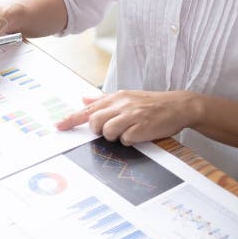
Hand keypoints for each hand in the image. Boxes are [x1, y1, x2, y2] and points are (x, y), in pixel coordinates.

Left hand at [55, 90, 198, 145]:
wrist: (179, 105)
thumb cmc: (151, 103)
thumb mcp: (126, 97)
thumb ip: (103, 100)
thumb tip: (83, 99)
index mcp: (115, 98)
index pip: (87, 109)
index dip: (71, 119)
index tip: (58, 126)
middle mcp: (121, 104)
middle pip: (94, 121)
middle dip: (98, 130)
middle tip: (111, 130)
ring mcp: (131, 115)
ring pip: (108, 132)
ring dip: (114, 136)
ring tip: (128, 131)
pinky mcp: (141, 127)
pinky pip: (125, 140)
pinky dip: (130, 141)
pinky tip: (139, 134)